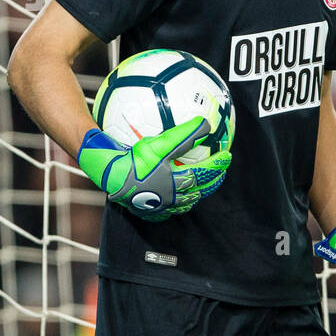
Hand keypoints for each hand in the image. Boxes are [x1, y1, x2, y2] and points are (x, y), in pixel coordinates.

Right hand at [77, 117, 229, 220]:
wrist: (108, 175)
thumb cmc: (133, 158)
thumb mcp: (159, 144)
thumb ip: (184, 135)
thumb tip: (206, 124)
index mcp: (178, 181)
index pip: (205, 173)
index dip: (218, 164)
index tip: (227, 155)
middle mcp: (172, 197)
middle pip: (200, 190)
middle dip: (213, 181)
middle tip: (220, 171)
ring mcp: (161, 207)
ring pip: (186, 202)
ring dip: (198, 192)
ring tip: (202, 183)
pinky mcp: (150, 211)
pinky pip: (170, 209)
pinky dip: (179, 202)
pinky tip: (177, 196)